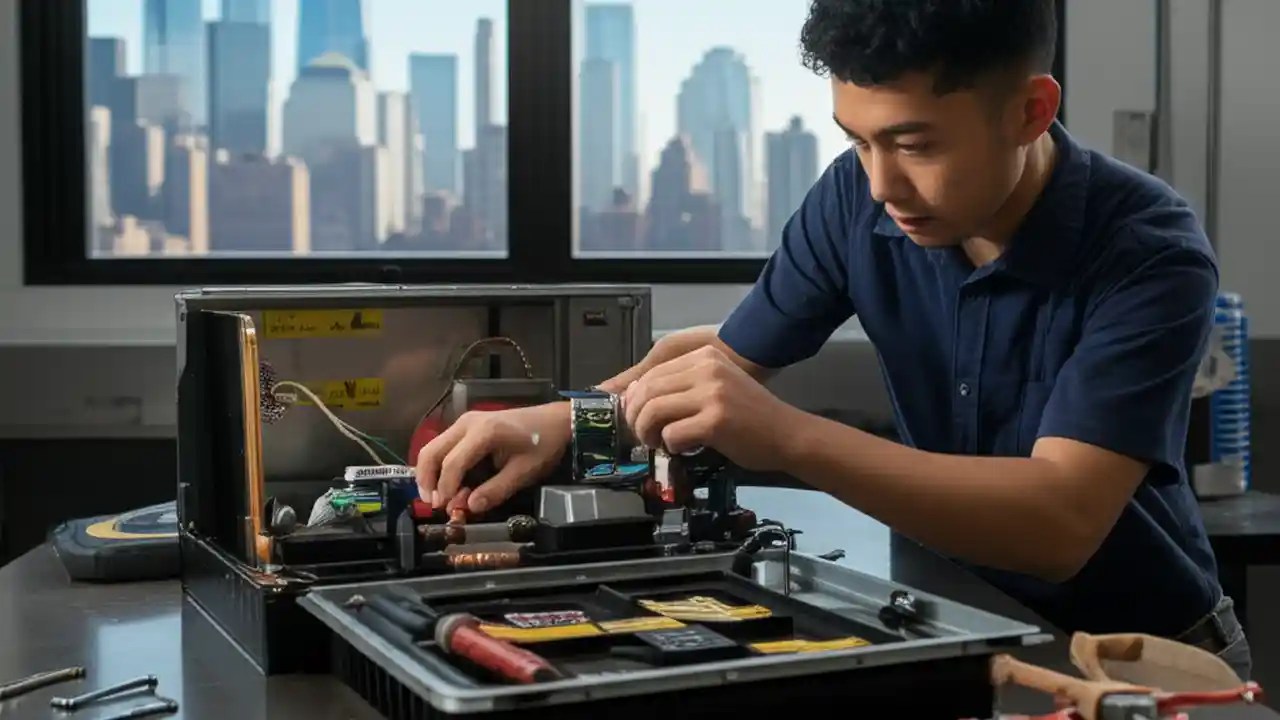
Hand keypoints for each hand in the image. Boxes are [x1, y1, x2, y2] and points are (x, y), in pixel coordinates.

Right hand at [415, 402, 569, 513]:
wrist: (556, 421)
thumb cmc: (543, 445)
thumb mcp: (524, 472)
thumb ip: (496, 490)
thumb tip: (469, 507)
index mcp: (484, 433)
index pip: (452, 463)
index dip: (445, 488)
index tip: (444, 509)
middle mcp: (467, 423)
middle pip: (432, 451)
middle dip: (427, 480)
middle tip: (432, 504)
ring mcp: (466, 422)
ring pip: (434, 447)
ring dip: (431, 473)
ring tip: (438, 497)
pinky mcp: (468, 425)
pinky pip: (445, 445)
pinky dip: (440, 465)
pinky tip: (448, 484)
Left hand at [622, 345, 800, 471]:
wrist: (787, 435)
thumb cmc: (750, 416)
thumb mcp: (716, 387)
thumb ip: (682, 386)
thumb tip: (634, 395)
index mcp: (705, 356)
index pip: (652, 373)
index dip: (635, 398)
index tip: (636, 417)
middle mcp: (708, 368)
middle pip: (648, 390)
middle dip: (636, 417)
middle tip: (643, 435)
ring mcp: (712, 394)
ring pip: (654, 410)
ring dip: (647, 432)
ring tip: (657, 443)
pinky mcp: (715, 421)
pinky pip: (672, 434)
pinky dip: (670, 446)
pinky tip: (682, 448)